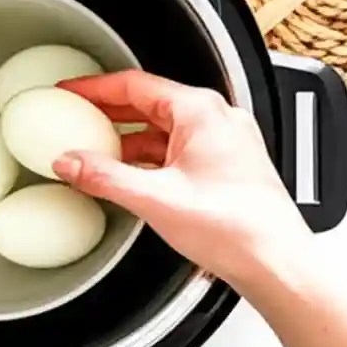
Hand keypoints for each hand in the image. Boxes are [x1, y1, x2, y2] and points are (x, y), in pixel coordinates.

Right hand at [52, 70, 311, 287]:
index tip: (71, 91)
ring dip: (129, 138)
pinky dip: (151, 156)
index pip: (135, 84)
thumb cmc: (237, 228)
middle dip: (110, 111)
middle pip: (150, 102)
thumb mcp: (156, 199)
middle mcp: (217, 119)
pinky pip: (179, 148)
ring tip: (97, 151)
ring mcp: (225, 141)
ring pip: (165, 127)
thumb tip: (71, 162)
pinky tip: (132, 174)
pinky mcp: (227, 164)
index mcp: (201, 111)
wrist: (275, 262)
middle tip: (77, 117)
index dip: (95, 87)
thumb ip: (105, 177)